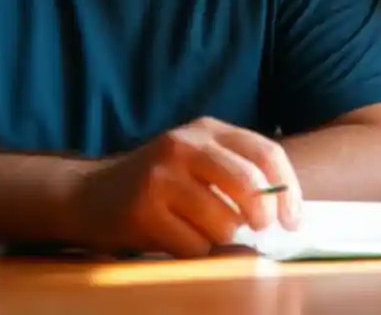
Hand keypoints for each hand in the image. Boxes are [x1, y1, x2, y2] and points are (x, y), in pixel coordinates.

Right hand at [71, 116, 302, 257]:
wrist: (88, 194)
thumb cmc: (158, 183)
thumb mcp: (198, 160)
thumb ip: (237, 172)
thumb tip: (285, 208)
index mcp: (207, 129)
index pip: (265, 153)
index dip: (287, 190)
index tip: (292, 221)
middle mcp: (184, 145)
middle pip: (248, 184)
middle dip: (261, 215)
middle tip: (258, 229)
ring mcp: (161, 176)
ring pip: (222, 222)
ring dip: (221, 237)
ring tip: (202, 230)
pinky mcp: (143, 209)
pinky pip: (193, 245)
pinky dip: (194, 251)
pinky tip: (176, 238)